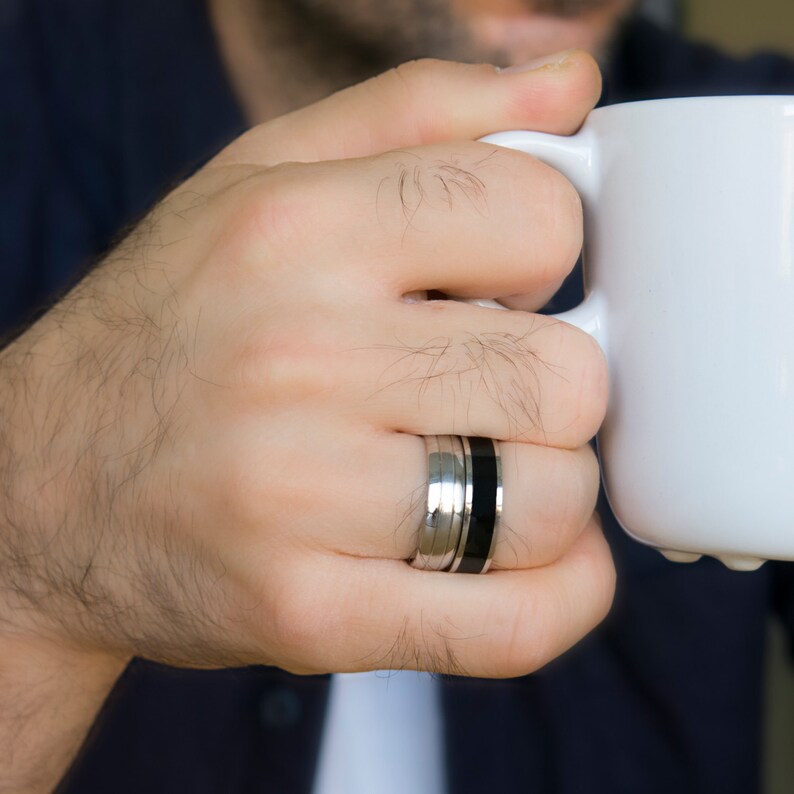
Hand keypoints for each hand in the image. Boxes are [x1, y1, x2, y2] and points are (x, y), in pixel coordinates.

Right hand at [0, 53, 612, 678]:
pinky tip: (524, 565)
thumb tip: (573, 84)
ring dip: (547, 491)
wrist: (39, 493)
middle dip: (556, 388)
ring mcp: (299, 498)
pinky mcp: (309, 613)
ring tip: (479, 476)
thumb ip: (425, 114)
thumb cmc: (172, 327)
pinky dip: (559, 598)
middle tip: (488, 397)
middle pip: (565, 376)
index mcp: (297, 230)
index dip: (547, 255)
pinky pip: (513, 625)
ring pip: (552, 498)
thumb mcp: (264, 179)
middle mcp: (296, 358)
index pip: (538, 215)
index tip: (499, 288)